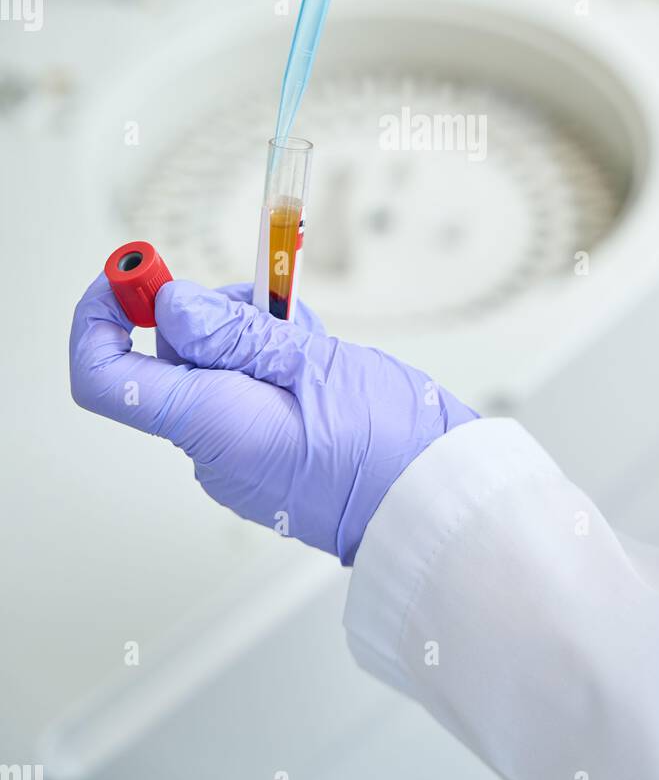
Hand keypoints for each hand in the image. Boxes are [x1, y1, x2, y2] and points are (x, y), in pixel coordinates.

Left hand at [70, 276, 476, 563]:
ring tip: (313, 342)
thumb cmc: (387, 445)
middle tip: (272, 299)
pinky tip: (320, 365)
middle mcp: (211, 448)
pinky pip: (246, 396)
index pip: (105, 376)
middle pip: (173, 358)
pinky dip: (273, 366)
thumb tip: (172, 305)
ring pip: (215, 371)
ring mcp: (238, 458)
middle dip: (214, 314)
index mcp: (209, 423)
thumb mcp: (313, 362)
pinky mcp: (265, 459)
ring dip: (255, 338)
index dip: (100, 317)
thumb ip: (235, 331)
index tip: (129, 274)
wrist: (436, 504)